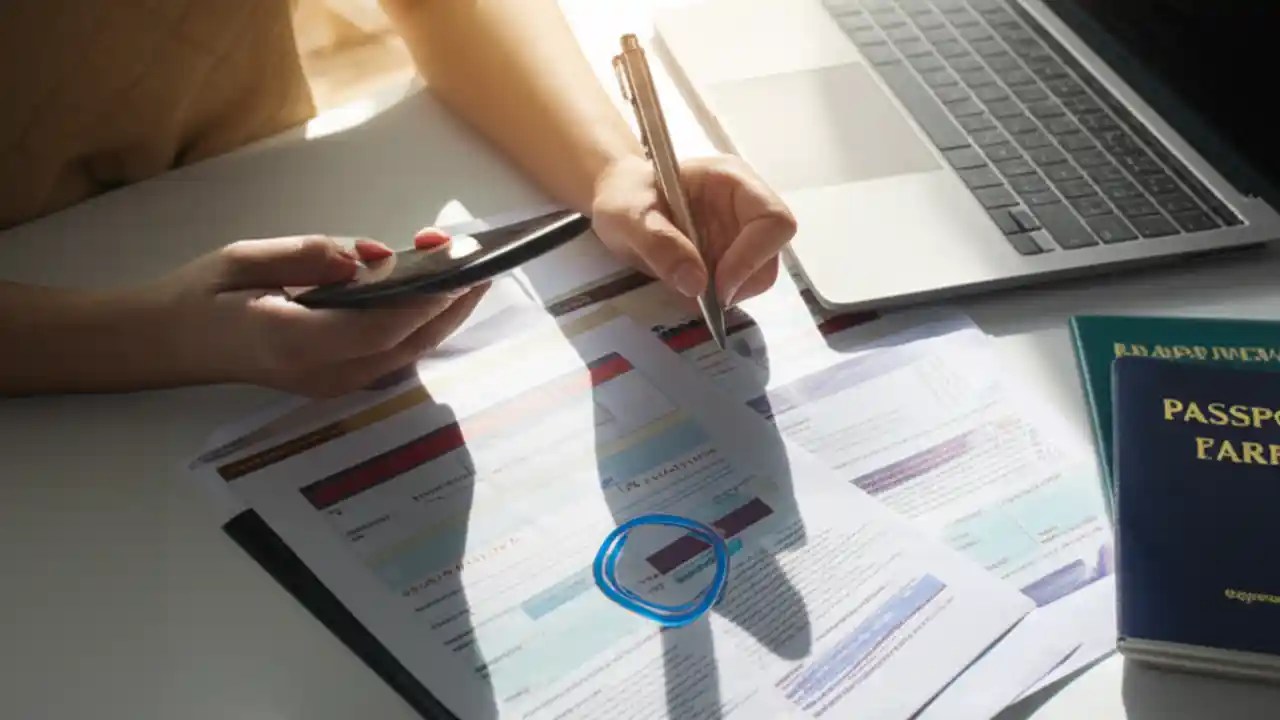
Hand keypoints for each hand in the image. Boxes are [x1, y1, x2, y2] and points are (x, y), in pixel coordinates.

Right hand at [154, 231, 486, 396]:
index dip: (423, 299)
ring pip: (406, 352)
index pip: (377, 327)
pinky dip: (420, 323)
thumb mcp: (243, 258)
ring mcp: (332, 382)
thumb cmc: (204, 295)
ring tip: (471, 273)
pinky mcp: (337, 378)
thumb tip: (366, 257)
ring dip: (441, 315)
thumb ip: (306, 257)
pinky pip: (392, 352)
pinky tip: (437, 293)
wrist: (172, 343)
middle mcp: (322, 373)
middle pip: (405, 344)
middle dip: (450, 305)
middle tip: (483, 264)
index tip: (458, 268)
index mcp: (293, 342)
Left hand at [591, 154, 796, 306]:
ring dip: (732, 292)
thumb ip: (660, 244)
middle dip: (743, 281)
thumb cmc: (624, 196)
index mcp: (732, 181)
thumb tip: (697, 284)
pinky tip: (691, 290)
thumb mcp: (629, 217)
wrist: (618, 201)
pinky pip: (740, 285)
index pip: (773, 219)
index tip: (718, 286)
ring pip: (760, 273)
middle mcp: (745, 206)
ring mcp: (741, 234)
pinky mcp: (731, 257)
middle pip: (772, 251)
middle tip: (705, 299)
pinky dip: (720, 297)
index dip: (753, 257)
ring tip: (691, 292)